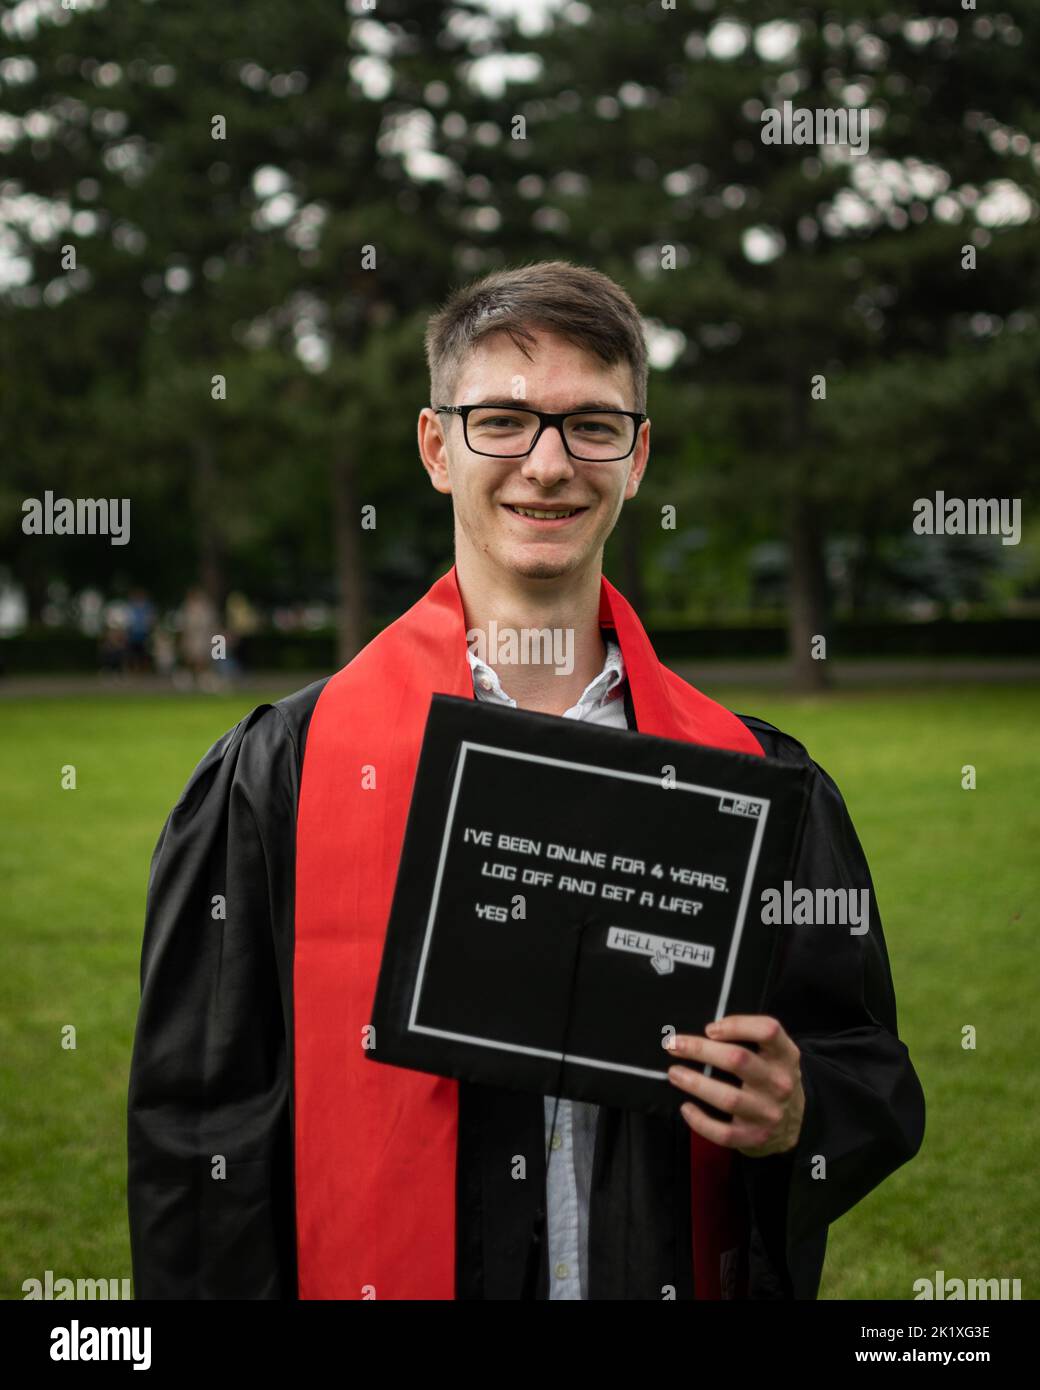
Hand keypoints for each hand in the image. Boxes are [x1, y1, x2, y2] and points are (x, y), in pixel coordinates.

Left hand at [664, 1015, 804, 1156]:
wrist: (793, 1123)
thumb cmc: (770, 1078)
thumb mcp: (774, 1054)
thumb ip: (750, 1038)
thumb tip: (707, 1032)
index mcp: (785, 1056)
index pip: (768, 1030)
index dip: (737, 1025)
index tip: (709, 1029)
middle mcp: (780, 1083)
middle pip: (738, 1060)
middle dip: (700, 1050)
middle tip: (673, 1045)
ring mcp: (768, 1113)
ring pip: (729, 1098)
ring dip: (695, 1083)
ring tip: (674, 1073)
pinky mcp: (755, 1137)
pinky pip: (724, 1132)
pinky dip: (701, 1121)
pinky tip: (686, 1108)